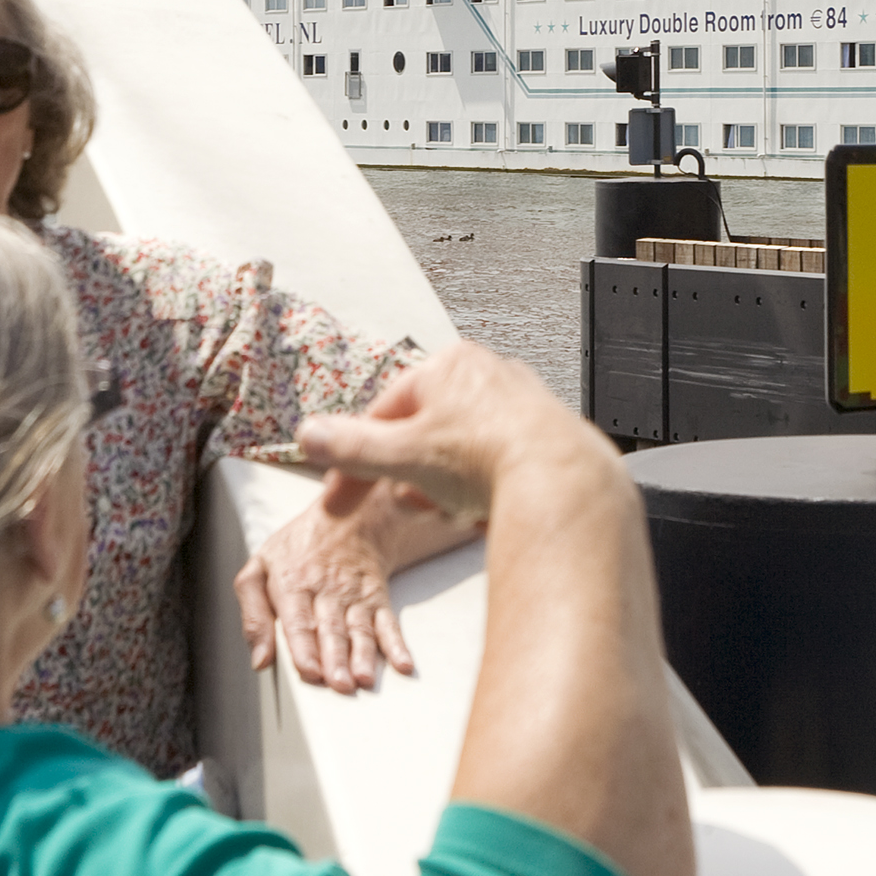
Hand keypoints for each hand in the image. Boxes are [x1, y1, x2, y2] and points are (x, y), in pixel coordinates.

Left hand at [236, 494, 419, 695]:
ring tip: (366, 679)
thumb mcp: (259, 569)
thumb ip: (253, 616)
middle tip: (341, 685)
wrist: (348, 517)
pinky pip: (388, 622)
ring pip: (360, 629)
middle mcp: (326, 591)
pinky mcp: (377, 598)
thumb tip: (259, 660)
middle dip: (337, 659)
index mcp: (293, 584)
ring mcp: (355, 595)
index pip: (299, 622)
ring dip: (365, 656)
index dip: (305, 648)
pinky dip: (397, 644)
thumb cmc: (297, 550)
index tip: (310, 672)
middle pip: (332, 630)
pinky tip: (403, 664)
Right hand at [296, 340, 595, 526]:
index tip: (340, 499)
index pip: (382, 414)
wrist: (564, 481)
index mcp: (448, 366)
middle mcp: (487, 375)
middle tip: (408, 505)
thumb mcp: (403, 455)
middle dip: (409, 477)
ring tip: (452, 509)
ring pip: (459, 452)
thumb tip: (312, 435)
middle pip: (423, 434)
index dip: (355, 464)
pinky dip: (481, 488)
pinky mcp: (544, 436)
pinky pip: (495, 464)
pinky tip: (485, 509)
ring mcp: (520, 404)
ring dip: (444, 486)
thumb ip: (352, 447)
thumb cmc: (491, 456)